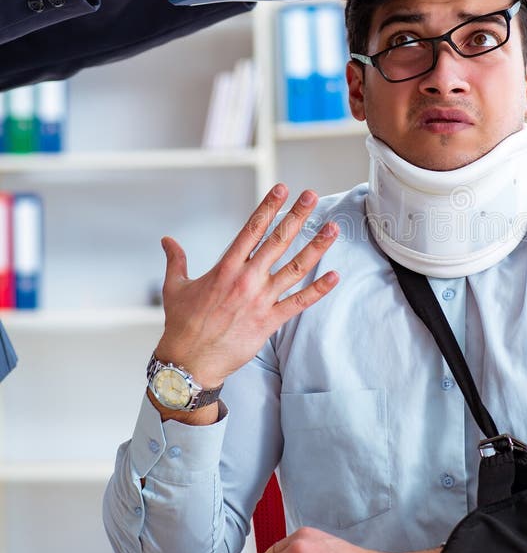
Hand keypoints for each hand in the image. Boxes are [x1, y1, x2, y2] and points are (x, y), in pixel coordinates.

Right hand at [155, 184, 338, 389]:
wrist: (189, 362)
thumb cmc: (182, 325)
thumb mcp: (174, 287)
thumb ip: (175, 260)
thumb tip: (167, 240)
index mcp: (226, 267)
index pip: (252, 229)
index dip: (268, 207)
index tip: (282, 189)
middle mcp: (246, 279)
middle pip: (277, 241)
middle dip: (296, 216)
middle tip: (311, 196)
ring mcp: (260, 299)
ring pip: (294, 268)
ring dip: (315, 247)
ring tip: (332, 229)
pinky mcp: (270, 321)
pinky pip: (299, 302)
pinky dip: (319, 290)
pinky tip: (334, 276)